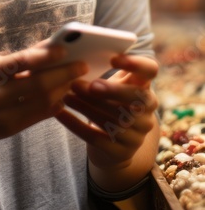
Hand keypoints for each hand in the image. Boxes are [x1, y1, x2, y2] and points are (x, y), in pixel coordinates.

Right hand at [0, 44, 88, 149]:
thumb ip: (15, 61)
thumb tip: (47, 48)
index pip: (22, 61)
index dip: (46, 56)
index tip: (64, 49)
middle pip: (39, 84)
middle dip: (64, 75)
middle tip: (82, 66)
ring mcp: (2, 115)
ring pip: (42, 102)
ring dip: (62, 90)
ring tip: (75, 81)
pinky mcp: (7, 130)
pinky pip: (37, 117)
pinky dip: (52, 106)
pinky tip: (60, 98)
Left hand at [53, 53, 158, 169]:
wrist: (112, 146)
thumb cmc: (109, 106)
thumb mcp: (112, 87)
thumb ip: (103, 72)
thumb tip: (76, 57)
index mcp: (144, 87)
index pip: (150, 70)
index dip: (136, 63)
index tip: (113, 59)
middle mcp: (147, 111)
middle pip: (136, 97)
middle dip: (109, 90)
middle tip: (81, 84)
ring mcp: (138, 134)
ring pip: (114, 119)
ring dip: (86, 106)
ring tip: (66, 96)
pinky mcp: (122, 152)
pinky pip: (97, 138)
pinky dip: (76, 125)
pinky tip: (59, 114)